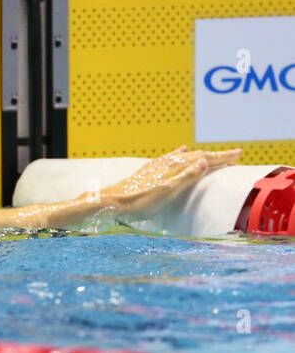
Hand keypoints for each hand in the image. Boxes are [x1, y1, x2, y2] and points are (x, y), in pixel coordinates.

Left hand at [97, 146, 242, 216]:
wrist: (112, 202)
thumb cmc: (140, 201)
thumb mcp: (167, 191)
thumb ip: (187, 176)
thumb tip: (206, 160)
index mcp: (174, 167)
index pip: (204, 159)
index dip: (222, 157)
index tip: (239, 155)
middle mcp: (167, 162)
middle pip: (197, 156)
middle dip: (217, 156)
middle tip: (235, 156)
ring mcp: (158, 166)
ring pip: (186, 157)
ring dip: (202, 156)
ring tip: (214, 155)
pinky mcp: (150, 170)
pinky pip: (171, 157)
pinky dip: (180, 154)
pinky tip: (180, 150)